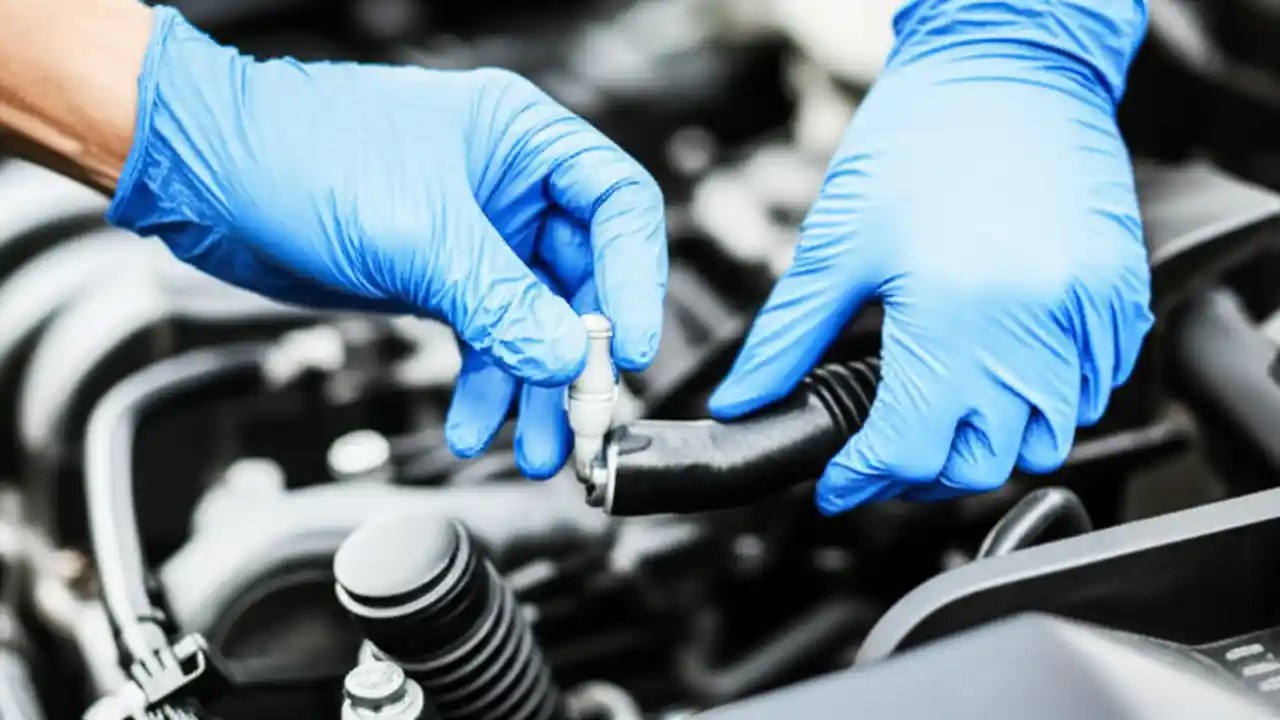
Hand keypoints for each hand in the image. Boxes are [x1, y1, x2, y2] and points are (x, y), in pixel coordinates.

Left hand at [108, 8, 667, 477]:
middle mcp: (511, 187)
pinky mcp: (441, 277)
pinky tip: (471, 422)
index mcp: (523, 139)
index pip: (618, 207)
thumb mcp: (419, 234)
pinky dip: (484, 383)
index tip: (631, 349)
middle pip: (582, 279)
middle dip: (579, 359)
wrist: (207, 177)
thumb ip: (503, 303)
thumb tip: (569, 358)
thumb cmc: (296, 153)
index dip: (637, 280)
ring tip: (531, 447)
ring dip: (532, 388)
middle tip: (582, 422)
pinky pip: (487, 338)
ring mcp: (478, 235)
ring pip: (534, 322)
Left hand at [708, 0, 1152, 513]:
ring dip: (989, 444)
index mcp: (956, 316)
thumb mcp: (838, 243)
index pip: (911, 448)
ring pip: (1046, 436)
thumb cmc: (921, 138)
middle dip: (921, 472)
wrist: (1007, 63)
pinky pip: (1095, 389)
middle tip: (880, 451)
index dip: (862, 479)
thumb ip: (786, 337)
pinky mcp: (1118, 296)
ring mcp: (1086, 314)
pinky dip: (1046, 402)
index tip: (838, 483)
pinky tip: (1000, 374)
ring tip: (939, 416)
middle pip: (982, 460)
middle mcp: (1033, 327)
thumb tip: (743, 399)